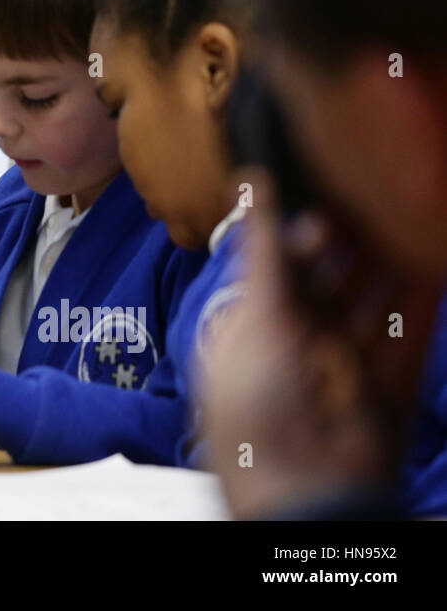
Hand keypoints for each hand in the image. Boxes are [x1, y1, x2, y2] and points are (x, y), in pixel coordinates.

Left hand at [201, 172, 427, 517]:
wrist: (307, 496)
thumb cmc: (260, 409)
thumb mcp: (255, 320)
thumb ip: (264, 256)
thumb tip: (251, 184)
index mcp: (250, 335)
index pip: (276, 275)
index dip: (298, 244)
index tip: (321, 222)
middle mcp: (296, 352)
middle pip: (329, 288)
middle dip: (349, 253)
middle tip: (368, 215)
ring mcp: (343, 375)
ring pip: (371, 311)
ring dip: (390, 271)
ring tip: (406, 225)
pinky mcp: (386, 396)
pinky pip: (406, 344)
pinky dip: (420, 308)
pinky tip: (432, 270)